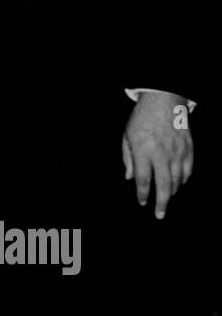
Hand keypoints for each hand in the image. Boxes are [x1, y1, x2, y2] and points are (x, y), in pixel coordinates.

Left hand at [122, 90, 193, 219]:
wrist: (164, 100)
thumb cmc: (142, 118)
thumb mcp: (127, 136)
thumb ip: (128, 158)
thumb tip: (129, 178)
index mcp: (143, 151)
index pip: (143, 180)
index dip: (142, 194)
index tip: (141, 202)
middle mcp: (161, 154)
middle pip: (163, 186)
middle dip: (161, 203)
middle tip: (159, 215)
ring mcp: (177, 152)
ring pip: (177, 181)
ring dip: (171, 192)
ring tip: (166, 197)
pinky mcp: (188, 149)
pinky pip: (188, 171)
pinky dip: (183, 180)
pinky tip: (178, 183)